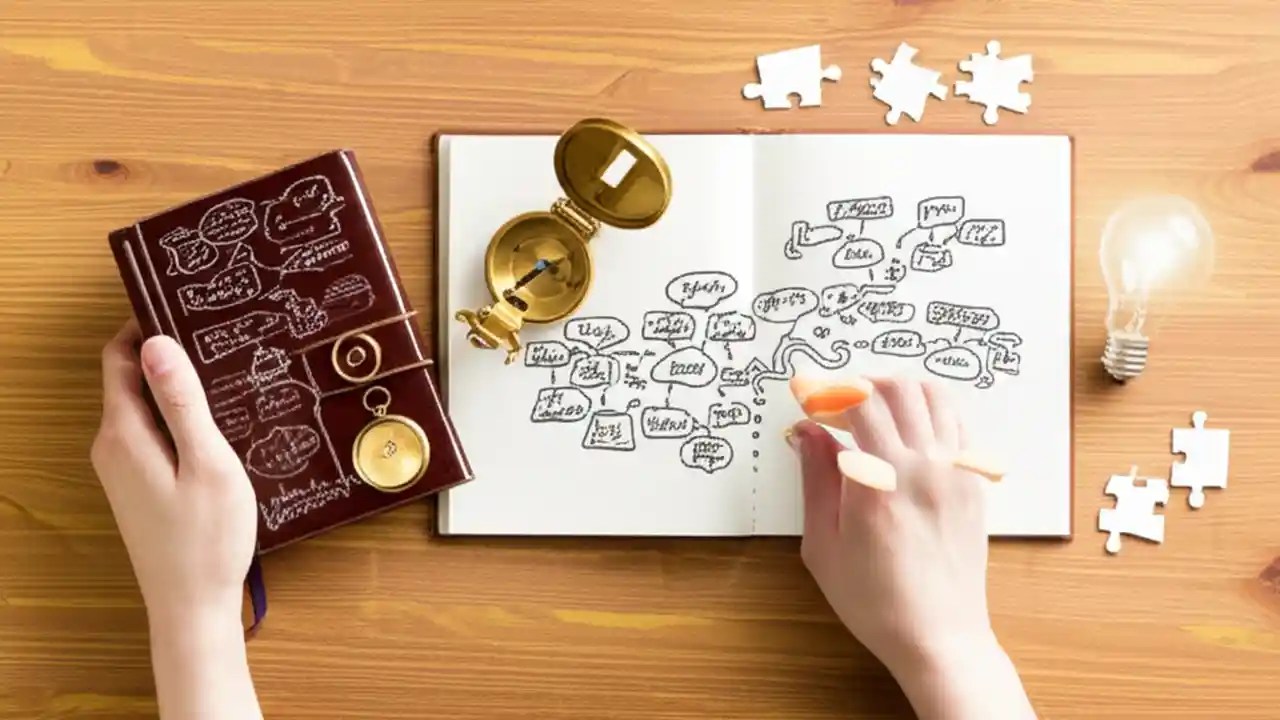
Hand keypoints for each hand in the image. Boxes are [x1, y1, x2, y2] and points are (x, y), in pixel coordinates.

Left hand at [91, 319, 261, 718]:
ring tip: (225, 369)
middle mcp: (112, 446)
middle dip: (165, 350)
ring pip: (142, 406)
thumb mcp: (207, 464)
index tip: (186, 305)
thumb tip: (156, 342)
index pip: (118, 358)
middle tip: (216, 332)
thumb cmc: (206, 540)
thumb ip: (182, 403)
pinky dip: (177, 414)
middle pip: (129, 378)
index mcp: (123, 434)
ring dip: (175, 385)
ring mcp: (122, 468)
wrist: (192, 607)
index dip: (145, 324)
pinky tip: (217, 419)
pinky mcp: (138, 485)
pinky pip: (151, 431)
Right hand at [789, 375, 1034, 718]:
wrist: (938, 636)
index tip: (807, 397)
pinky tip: (908, 432)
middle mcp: (924, 467)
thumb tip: (806, 432)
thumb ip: (815, 479)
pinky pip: (957, 424)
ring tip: (872, 408)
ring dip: (899, 390)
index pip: (857, 403)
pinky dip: (930, 411)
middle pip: (897, 388)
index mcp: (880, 481)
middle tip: (836, 403)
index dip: (826, 391)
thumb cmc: (875, 601)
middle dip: (860, 383)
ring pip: (934, 396)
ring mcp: (956, 472)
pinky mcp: (974, 483)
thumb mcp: (824, 544)